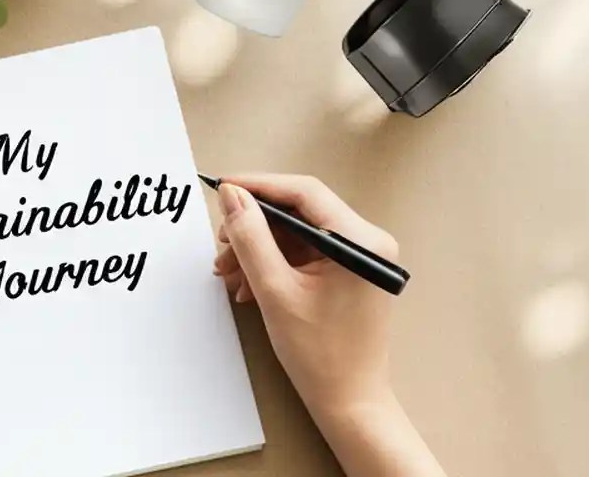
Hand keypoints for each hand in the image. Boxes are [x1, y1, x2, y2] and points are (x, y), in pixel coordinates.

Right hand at [213, 175, 444, 476]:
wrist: (348, 402)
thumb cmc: (321, 355)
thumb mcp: (275, 291)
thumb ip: (251, 237)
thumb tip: (231, 195)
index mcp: (361, 241)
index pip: (304, 192)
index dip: (259, 186)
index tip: (223, 188)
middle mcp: (367, 242)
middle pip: (299, 213)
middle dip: (254, 227)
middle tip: (221, 243)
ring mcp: (359, 258)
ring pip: (296, 234)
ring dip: (258, 249)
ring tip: (229, 273)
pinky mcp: (348, 272)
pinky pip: (303, 254)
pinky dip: (273, 264)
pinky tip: (248, 285)